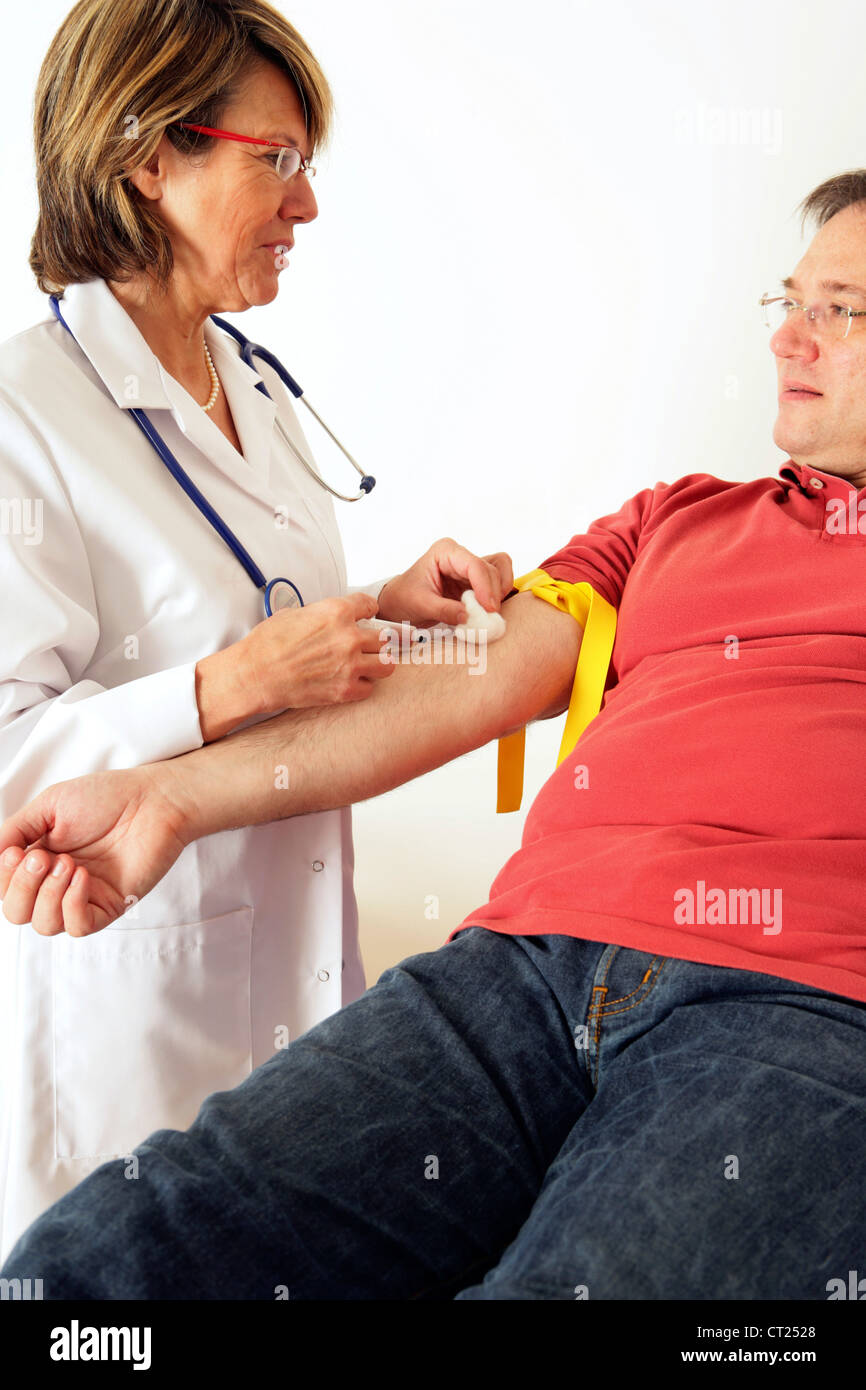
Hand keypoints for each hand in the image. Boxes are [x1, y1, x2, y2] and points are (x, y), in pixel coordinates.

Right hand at [0, 764, 192, 936]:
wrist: (152, 799)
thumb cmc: (106, 797)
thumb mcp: (48, 806)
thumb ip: (14, 832)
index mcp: (38, 860)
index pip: (4, 888)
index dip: (2, 877)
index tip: (16, 851)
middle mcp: (56, 883)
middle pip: (17, 913)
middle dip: (21, 887)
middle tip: (43, 858)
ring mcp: (82, 896)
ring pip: (44, 924)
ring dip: (48, 895)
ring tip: (68, 863)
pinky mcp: (109, 906)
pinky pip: (78, 926)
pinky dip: (71, 905)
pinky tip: (82, 877)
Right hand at [198, 591, 395, 738]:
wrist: (255, 675)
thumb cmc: (267, 643)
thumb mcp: (295, 613)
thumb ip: (321, 613)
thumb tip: (329, 616)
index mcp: (336, 612)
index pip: (371, 605)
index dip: (368, 611)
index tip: (366, 617)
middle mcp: (348, 637)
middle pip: (386, 637)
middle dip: (379, 640)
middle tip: (370, 645)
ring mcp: (349, 665)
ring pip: (387, 664)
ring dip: (379, 664)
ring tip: (367, 665)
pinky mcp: (345, 690)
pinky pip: (370, 688)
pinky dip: (363, 686)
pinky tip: (350, 682)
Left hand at [377, 540, 513, 626]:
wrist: (400, 603)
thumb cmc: (405, 598)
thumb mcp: (421, 604)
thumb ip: (443, 610)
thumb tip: (467, 616)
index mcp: (445, 552)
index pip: (475, 565)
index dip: (486, 586)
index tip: (489, 608)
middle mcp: (460, 555)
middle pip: (492, 569)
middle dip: (493, 593)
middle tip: (488, 617)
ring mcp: (469, 568)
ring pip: (500, 572)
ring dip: (500, 592)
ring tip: (488, 613)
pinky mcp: (475, 581)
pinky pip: (497, 583)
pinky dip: (497, 598)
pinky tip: (486, 612)